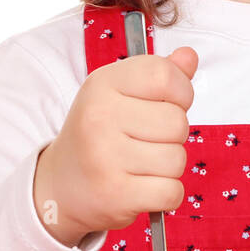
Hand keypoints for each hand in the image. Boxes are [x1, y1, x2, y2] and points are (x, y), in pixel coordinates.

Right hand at [33, 45, 198, 247]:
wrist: (60, 185)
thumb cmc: (99, 134)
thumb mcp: (120, 93)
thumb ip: (159, 75)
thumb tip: (189, 56)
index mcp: (102, 84)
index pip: (164, 75)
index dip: (181, 92)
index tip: (167, 103)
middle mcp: (99, 117)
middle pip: (177, 122)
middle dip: (173, 136)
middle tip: (146, 141)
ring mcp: (105, 157)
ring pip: (177, 159)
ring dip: (168, 167)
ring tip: (141, 165)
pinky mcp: (115, 194)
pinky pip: (171, 192)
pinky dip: (166, 194)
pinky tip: (144, 188)